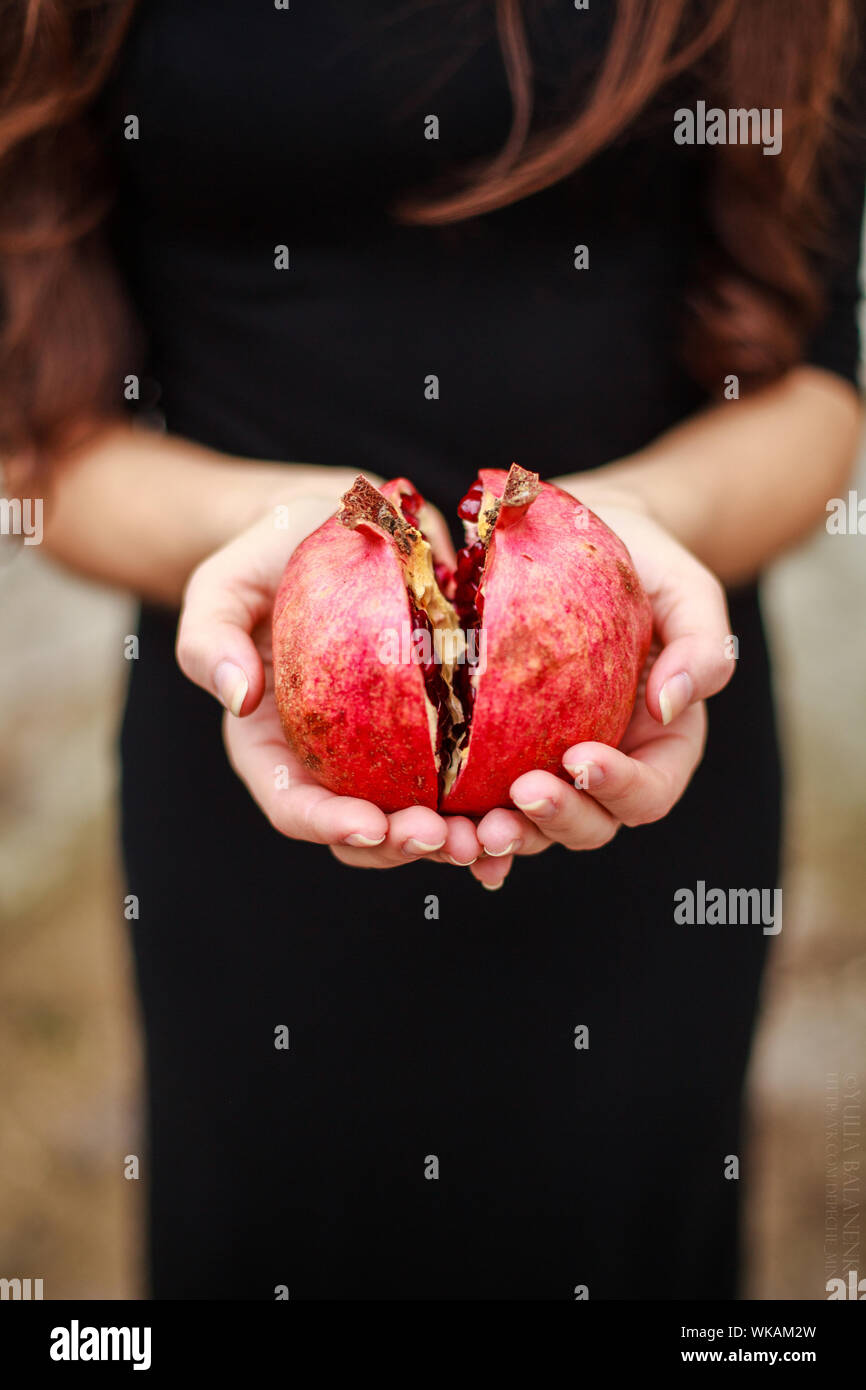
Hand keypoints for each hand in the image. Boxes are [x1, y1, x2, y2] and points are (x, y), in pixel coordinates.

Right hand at [176, 490, 486, 872]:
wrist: (342, 518)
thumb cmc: (270, 550)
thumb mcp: (224, 583)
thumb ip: (210, 638)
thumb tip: (237, 699)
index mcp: (272, 746)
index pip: (295, 806)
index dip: (331, 826)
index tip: (373, 826)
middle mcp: (331, 762)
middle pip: (366, 832)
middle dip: (406, 846)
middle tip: (451, 839)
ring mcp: (387, 751)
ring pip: (421, 818)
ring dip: (457, 838)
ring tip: (495, 835)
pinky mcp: (439, 728)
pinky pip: (468, 778)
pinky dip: (496, 801)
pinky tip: (532, 803)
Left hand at [469, 494, 734, 886]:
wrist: (578, 539)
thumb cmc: (643, 563)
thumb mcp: (687, 590)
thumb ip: (704, 645)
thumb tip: (669, 705)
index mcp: (661, 744)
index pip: (649, 790)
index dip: (619, 787)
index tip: (580, 756)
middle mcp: (607, 771)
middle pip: (592, 826)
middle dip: (559, 820)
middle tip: (522, 793)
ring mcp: (551, 769)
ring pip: (534, 830)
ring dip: (508, 838)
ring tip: (474, 830)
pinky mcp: (501, 759)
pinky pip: (485, 805)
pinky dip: (466, 828)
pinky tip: (436, 830)